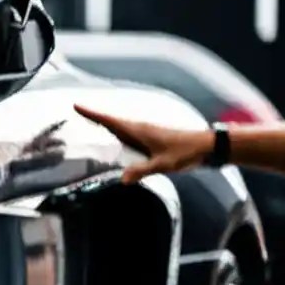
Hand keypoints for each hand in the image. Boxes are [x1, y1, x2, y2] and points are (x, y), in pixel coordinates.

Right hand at [75, 105, 214, 183]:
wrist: (208, 146)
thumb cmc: (186, 153)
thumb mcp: (163, 164)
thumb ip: (142, 171)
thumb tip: (121, 180)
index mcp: (139, 131)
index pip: (111, 120)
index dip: (93, 113)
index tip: (77, 105)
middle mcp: (140, 128)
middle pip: (112, 120)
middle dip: (95, 116)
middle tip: (77, 112)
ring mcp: (146, 132)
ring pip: (120, 125)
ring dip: (105, 123)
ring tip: (90, 124)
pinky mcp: (151, 137)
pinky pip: (127, 132)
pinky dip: (116, 131)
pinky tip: (115, 138)